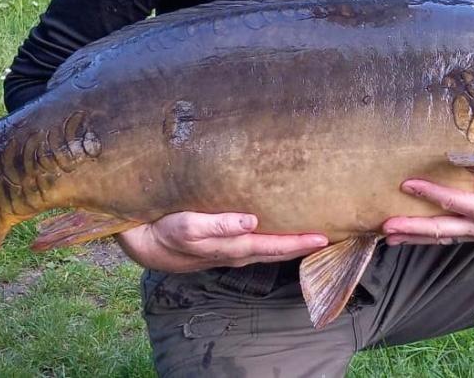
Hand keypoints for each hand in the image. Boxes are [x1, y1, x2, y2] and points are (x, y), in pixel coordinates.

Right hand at [117, 211, 328, 272]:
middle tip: (330, 233)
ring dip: (289, 241)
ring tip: (310, 229)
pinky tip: (276, 225)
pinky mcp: (222, 242)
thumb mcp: (189, 226)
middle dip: (303, 244)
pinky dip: (271, 236)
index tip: (325, 237)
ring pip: (268, 247)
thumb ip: (220, 225)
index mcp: (234, 247)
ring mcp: (231, 249)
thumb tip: (252, 221)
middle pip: (278, 250)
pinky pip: (255, 241)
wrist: (144, 244)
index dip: (301, 243)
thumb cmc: (165, 232)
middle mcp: (238, 251)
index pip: (276, 246)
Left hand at [382, 172, 473, 245]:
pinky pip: (451, 237)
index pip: (457, 204)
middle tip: (385, 227)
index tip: (408, 184)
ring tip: (389, 237)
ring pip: (444, 237)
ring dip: (416, 237)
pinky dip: (432, 237)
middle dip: (412, 228)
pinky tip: (414, 237)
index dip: (432, 194)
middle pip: (442, 229)